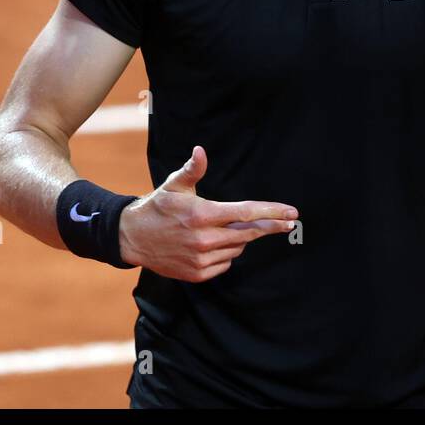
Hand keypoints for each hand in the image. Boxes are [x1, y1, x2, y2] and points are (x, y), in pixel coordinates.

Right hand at [117, 146, 298, 281]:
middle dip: (270, 227)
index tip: (291, 214)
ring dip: (241, 238)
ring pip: (237, 248)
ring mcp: (202, 259)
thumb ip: (192, 169)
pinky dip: (227, 252)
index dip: (272, 213)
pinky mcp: (198, 274)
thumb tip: (201, 151)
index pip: (246, 213)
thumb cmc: (157, 206)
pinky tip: (215, 243)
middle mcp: (204, 239)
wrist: (132, 238)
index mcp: (202, 215)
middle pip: (249, 233)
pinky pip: (226, 262)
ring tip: (225, 227)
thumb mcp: (174, 185)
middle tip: (288, 222)